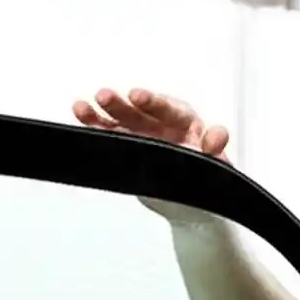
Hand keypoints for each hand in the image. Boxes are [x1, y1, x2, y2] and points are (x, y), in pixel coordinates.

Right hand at [73, 88, 231, 223]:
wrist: (196, 203)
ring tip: (83, 106)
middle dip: (123, 104)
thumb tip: (218, 134)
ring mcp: (144, 133)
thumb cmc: (208, 177)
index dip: (153, 102)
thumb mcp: (217, 165)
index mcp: (186, 123)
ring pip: (121, 118)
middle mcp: (163, 124)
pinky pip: (110, 132)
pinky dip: (95, 125)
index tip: (137, 97)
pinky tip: (81, 114)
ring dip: (102, 112)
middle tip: (106, 97)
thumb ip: (215, 148)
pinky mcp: (130, 145)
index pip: (170, 109)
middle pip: (141, 110)